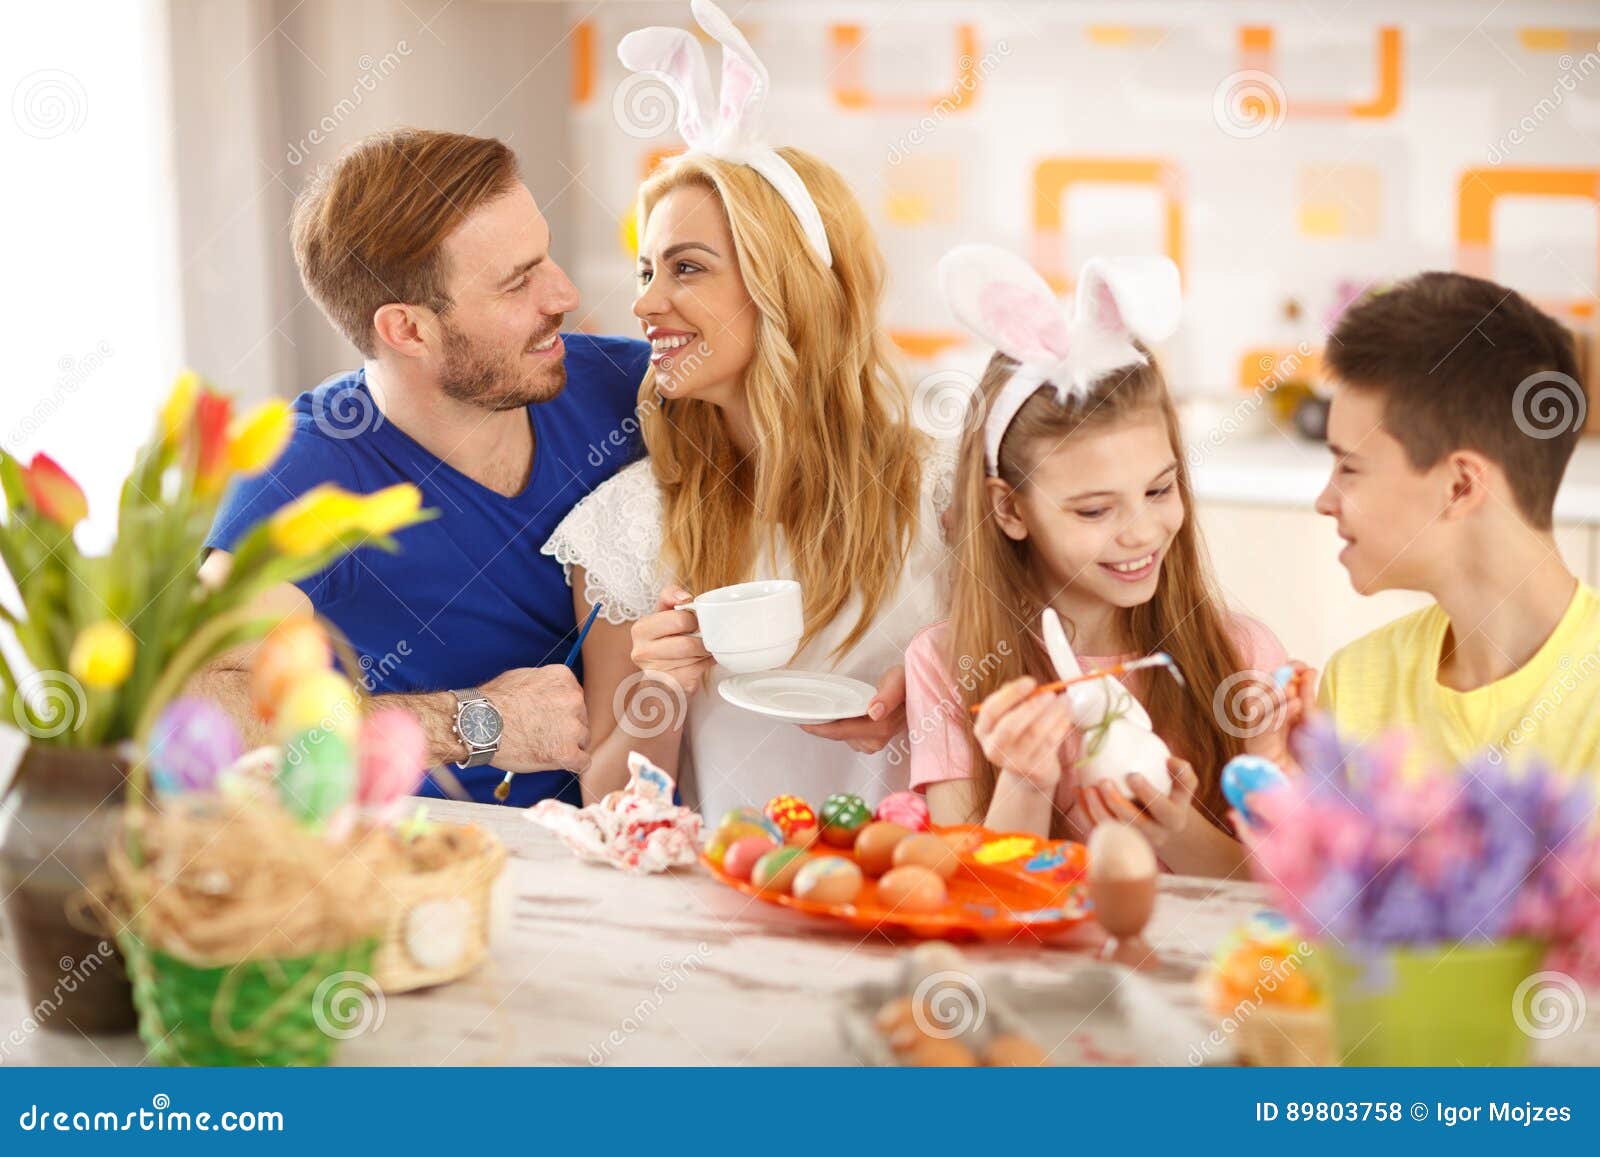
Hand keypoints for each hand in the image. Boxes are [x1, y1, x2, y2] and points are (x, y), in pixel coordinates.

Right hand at [479, 664, 589, 772]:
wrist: (478, 725)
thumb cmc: (492, 702)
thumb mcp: (521, 677)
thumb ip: (545, 685)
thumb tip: (553, 692)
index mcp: (563, 678)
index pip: (574, 697)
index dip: (561, 711)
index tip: (547, 718)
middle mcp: (573, 699)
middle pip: (580, 718)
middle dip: (565, 727)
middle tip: (541, 734)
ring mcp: (572, 727)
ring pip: (582, 739)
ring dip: (567, 744)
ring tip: (541, 746)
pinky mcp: (567, 752)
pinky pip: (582, 762)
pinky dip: (571, 764)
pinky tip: (555, 762)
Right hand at [629, 586, 713, 697]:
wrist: (661, 673)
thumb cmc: (666, 638)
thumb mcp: (664, 613)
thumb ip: (671, 596)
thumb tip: (684, 598)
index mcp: (641, 629)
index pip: (679, 620)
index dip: (693, 620)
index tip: (694, 623)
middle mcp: (642, 652)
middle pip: (688, 644)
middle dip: (701, 640)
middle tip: (701, 637)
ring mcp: (655, 673)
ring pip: (695, 658)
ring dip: (704, 652)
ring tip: (699, 649)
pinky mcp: (670, 686)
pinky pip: (698, 672)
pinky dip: (704, 665)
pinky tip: (698, 663)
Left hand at [800, 665, 907, 753]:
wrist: (918, 689)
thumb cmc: (907, 682)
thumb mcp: (898, 682)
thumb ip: (888, 697)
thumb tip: (874, 712)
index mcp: (880, 728)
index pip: (842, 732)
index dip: (820, 728)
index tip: (801, 721)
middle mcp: (876, 740)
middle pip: (839, 736)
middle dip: (820, 727)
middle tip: (800, 715)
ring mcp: (874, 743)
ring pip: (842, 737)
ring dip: (828, 727)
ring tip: (814, 714)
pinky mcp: (872, 741)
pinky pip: (847, 736)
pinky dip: (837, 727)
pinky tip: (832, 717)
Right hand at [972, 676, 1073, 789]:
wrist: (1029, 772)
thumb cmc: (1020, 735)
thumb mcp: (1010, 717)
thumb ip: (1016, 700)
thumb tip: (1034, 688)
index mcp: (983, 730)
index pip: (991, 710)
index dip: (1010, 694)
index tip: (1031, 681)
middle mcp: (993, 748)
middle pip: (1010, 726)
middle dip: (1033, 706)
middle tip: (1051, 693)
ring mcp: (1013, 762)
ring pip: (1035, 734)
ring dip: (1053, 713)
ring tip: (1065, 699)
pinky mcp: (1034, 769)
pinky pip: (1050, 743)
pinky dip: (1061, 725)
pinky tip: (1067, 714)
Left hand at [1069, 757, 1197, 849]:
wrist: (1163, 824)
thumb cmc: (1172, 795)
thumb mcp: (1184, 785)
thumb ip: (1182, 772)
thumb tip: (1170, 760)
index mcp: (1173, 819)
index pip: (1162, 809)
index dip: (1147, 793)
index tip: (1132, 775)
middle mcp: (1155, 834)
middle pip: (1135, 823)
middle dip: (1117, 803)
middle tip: (1104, 782)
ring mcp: (1135, 840)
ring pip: (1113, 830)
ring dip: (1097, 810)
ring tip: (1088, 789)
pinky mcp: (1117, 841)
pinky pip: (1097, 829)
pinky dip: (1085, 812)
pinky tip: (1079, 791)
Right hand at [1241, 663, 1316, 770]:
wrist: (1310, 790)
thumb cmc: (1312, 760)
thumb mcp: (1313, 721)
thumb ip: (1307, 696)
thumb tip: (1309, 670)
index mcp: (1276, 712)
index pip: (1273, 684)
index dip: (1285, 672)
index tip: (1302, 666)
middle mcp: (1262, 721)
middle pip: (1260, 690)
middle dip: (1277, 678)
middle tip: (1295, 671)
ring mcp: (1256, 733)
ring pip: (1256, 705)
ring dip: (1275, 694)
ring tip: (1295, 690)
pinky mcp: (1255, 748)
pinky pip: (1263, 725)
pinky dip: (1280, 713)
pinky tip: (1296, 705)